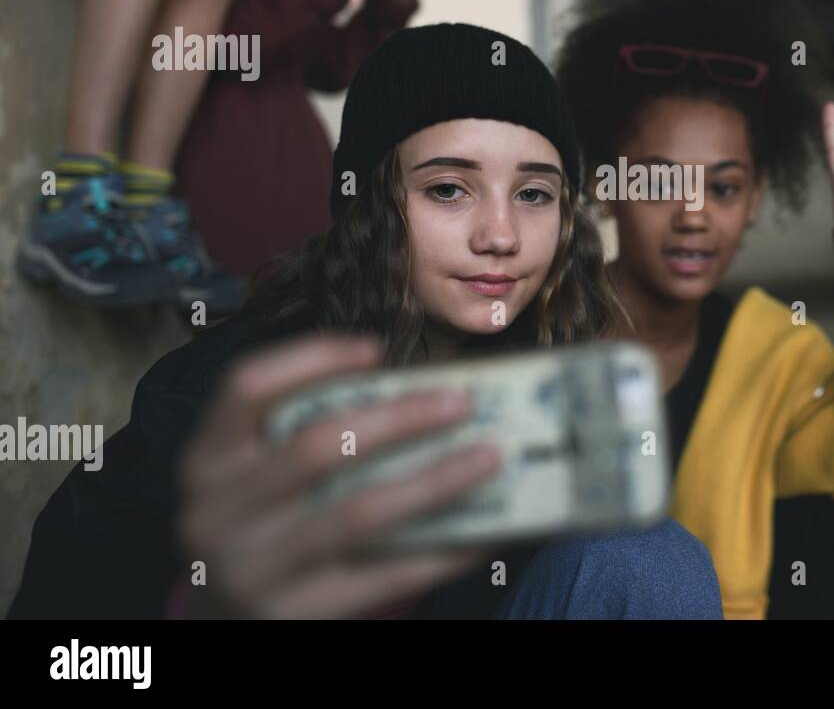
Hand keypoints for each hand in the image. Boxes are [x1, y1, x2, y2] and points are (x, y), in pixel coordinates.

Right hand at [178, 334, 501, 618]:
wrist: (223, 624)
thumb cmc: (262, 527)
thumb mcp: (256, 478)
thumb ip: (308, 435)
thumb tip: (425, 394)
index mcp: (205, 460)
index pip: (246, 388)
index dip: (310, 359)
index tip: (376, 349)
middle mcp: (215, 513)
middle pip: (313, 447)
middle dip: (398, 418)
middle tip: (461, 403)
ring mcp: (250, 571)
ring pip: (355, 512)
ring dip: (434, 480)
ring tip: (488, 458)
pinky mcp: (292, 617)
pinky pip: (382, 577)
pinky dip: (440, 551)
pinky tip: (482, 533)